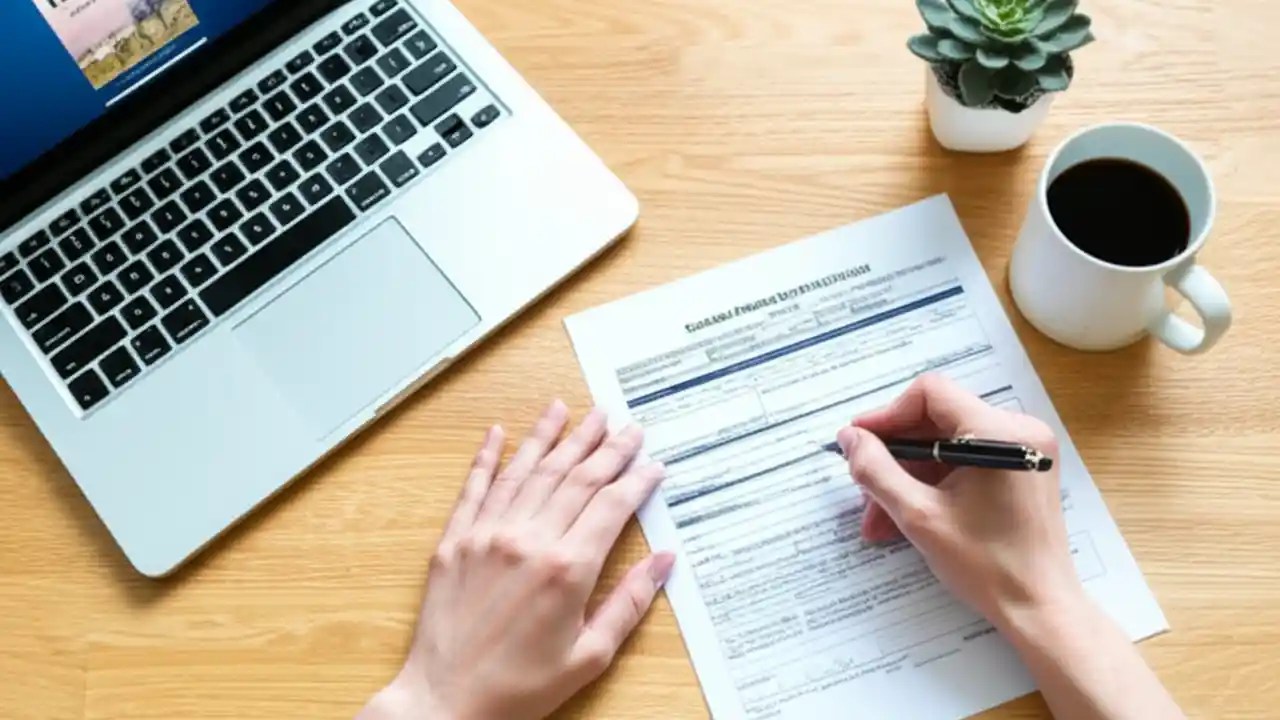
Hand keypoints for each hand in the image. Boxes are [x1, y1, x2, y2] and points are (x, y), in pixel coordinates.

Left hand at [360, 401, 671, 719]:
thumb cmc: (518, 690)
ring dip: (553, 437)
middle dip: (604, 448)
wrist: (444, 703)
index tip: (653, 463)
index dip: (636, 479)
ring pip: (528, 471)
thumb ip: (629, 603)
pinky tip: (500, 432)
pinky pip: (475, 487)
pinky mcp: (454, 541)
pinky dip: (488, 456)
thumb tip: (664, 561)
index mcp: (567, 568)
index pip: (611, 505)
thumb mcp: (589, 656)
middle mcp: (527, 541)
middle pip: (575, 478)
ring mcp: (487, 535)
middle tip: (624, 425)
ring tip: (572, 409)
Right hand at [836, 374, 1084, 626]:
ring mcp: (1024, 449)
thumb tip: (850, 438)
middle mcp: (1017, 430)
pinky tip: (906, 514)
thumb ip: (877, 471)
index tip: (858, 442)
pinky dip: (933, 483)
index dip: (887, 415)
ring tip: (878, 516)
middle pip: (936, 420)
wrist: (1040, 607)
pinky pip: (965, 460)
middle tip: (863, 487)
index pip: (929, 393)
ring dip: (908, 476)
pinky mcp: (1022, 468)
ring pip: (946, 444)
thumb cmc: (988, 566)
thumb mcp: (919, 516)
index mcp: (998, 432)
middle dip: (894, 455)